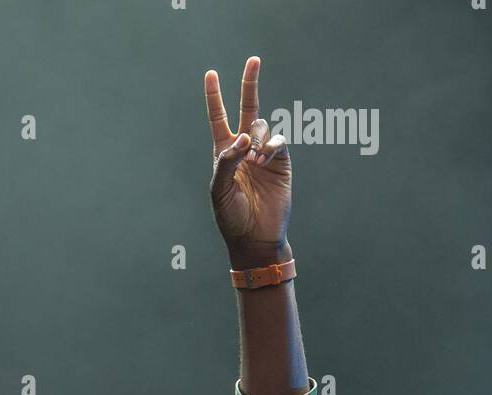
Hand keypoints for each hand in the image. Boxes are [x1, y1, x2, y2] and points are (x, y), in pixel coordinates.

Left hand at [205, 57, 291, 267]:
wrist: (256, 238)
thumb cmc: (232, 218)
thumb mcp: (220, 191)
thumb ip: (226, 161)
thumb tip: (241, 137)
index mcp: (224, 154)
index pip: (218, 119)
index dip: (214, 97)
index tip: (210, 74)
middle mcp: (244, 149)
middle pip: (246, 109)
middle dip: (249, 84)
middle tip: (254, 59)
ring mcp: (263, 154)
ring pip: (261, 126)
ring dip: (255, 138)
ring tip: (252, 160)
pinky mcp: (281, 162)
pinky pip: (277, 140)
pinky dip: (269, 146)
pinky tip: (262, 161)